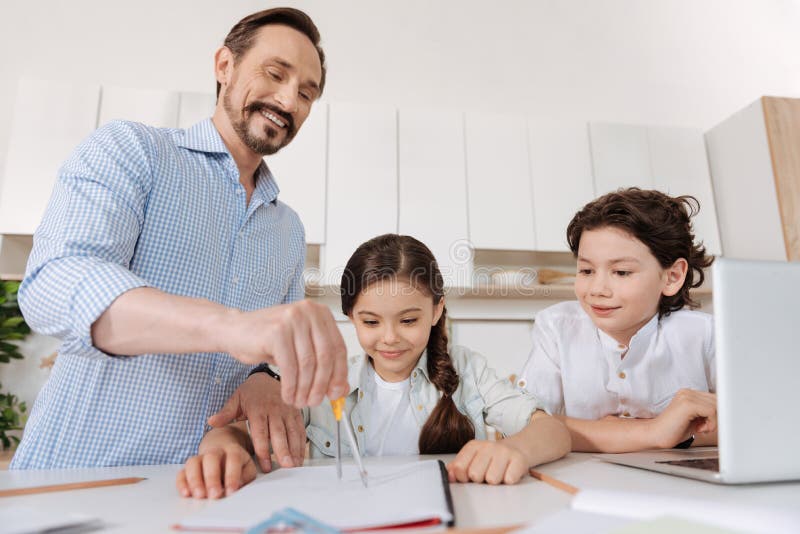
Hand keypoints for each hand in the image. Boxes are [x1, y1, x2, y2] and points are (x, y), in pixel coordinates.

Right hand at [176, 443, 255, 498]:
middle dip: (212, 478)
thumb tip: (237, 486)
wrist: (223, 449)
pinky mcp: (188, 467)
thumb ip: (245, 477)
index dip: (232, 475)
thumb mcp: (247, 468)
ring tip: (199, 496)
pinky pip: (181, 472)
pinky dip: (182, 483)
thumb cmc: (237, 464)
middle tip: (214, 495)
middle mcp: (215, 451)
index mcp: (233, 450)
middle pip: (211, 458)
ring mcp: (200, 457)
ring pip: (193, 463)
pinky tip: (186, 494)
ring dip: (195, 480)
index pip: (233, 459)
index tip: (231, 491)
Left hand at [208, 373, 305, 471]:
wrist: (270, 375)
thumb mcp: (236, 398)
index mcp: (258, 409)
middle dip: (283, 451)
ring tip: (295, 466)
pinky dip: (302, 444)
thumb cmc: (252, 391)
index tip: (265, 466)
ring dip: (295, 450)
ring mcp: (287, 412)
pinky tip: (300, 457)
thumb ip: (225, 413)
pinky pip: (300, 429)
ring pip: (292, 432)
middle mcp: (274, 411)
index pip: (261, 433)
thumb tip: (211, 422)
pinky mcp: (296, 413)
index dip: (263, 450)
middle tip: (286, 467)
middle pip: (279, 434)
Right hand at [222, 300, 347, 406]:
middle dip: (321, 385)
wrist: (233, 330)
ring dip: (305, 389)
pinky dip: (290, 387)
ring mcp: (292, 319)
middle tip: (315, 402)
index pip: (338, 348)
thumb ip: (322, 365)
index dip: (339, 375)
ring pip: (308, 364)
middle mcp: (308, 311)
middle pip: (325, 357)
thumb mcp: (300, 348)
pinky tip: (288, 395)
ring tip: (299, 401)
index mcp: (320, 312)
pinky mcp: (277, 332)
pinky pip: (290, 368)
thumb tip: (341, 389)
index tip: (335, 393)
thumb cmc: (268, 339)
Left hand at [446, 440, 529, 484]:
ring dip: (496, 481)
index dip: (463, 477)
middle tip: (487, 473)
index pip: (459, 468)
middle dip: (481, 479)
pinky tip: (509, 472)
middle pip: (475, 475)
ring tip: (499, 473)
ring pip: (492, 480)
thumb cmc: (492, 458)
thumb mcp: (473, 459)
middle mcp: (488, 446)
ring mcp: (504, 451)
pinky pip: (509, 480)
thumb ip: (458, 467)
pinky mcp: (518, 459)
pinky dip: (509, 480)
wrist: (518, 448)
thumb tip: (450, 475)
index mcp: (473, 446)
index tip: (469, 477)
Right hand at [648, 389, 716, 448]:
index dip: (718, 413)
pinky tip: (699, 429)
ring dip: (713, 421)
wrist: (655, 435)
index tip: (711, 425)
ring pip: (717, 405)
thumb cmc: (674, 430)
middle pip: (718, 400)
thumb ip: (707, 412)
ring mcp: (687, 396)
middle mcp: (688, 392)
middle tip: (705, 427)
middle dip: (717, 416)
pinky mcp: (688, 404)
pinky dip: (711, 423)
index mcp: (689, 394)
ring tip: (701, 428)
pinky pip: (711, 411)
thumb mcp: (694, 419)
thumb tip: (726, 413)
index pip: (715, 398)